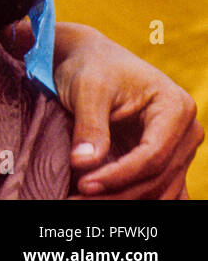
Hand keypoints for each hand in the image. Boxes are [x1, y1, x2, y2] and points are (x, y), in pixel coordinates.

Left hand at [52, 22, 202, 198]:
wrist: (90, 57)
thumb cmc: (91, 67)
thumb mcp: (88, 89)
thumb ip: (89, 126)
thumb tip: (83, 165)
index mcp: (175, 107)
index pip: (153, 155)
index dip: (120, 175)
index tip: (84, 185)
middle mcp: (185, 131)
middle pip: (158, 177)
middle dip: (118, 194)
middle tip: (76, 201)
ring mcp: (178, 148)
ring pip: (157, 188)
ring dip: (122, 200)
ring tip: (81, 203)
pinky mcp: (164, 159)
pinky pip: (155, 188)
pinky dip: (130, 197)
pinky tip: (105, 202)